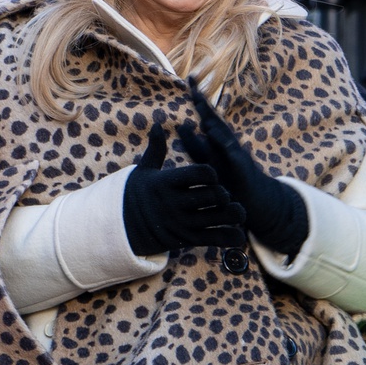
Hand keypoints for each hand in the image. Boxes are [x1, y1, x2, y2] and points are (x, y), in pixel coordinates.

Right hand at [122, 124, 246, 255]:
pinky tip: (239, 234)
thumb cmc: (140, 194)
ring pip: (214, 218)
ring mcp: (181, 223)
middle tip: (226, 193)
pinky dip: (229, 237)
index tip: (214, 175)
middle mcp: (174, 203)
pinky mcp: (186, 239)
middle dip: (223, 194)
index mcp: (166, 183)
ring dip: (232, 214)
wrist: (125, 226)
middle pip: (210, 196)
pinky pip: (212, 239)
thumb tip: (158, 125)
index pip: (197, 174)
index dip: (211, 173)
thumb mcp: (144, 171)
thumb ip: (156, 149)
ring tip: (240, 211)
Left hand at [179, 80, 308, 255]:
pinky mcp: (241, 166)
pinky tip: (212, 133)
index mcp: (217, 139)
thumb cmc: (229, 178)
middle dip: (202, 101)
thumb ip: (195, 145)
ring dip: (211, 115)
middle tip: (191, 83)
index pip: (205, 114)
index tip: (189, 78)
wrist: (253, 200)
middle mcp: (226, 141)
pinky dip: (222, 142)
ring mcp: (235, 152)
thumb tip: (182, 126)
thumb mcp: (208, 160)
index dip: (197, 97)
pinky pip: (231, 152)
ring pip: (222, 131)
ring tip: (198, 101)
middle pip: (213, 117)